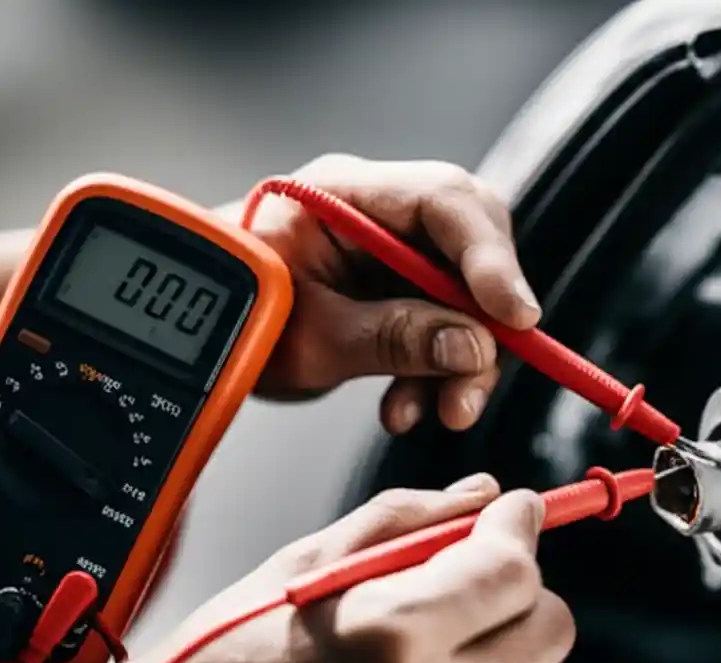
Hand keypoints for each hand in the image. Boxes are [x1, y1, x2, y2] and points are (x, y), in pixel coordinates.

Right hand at [92, 476, 574, 662]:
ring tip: (454, 644)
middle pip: (550, 627)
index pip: (515, 570)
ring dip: (519, 655)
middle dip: (520, 589)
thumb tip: (486, 495)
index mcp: (394, 635)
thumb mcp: (309, 561)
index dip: (518, 528)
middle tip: (473, 578)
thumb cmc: (228, 660)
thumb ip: (411, 520)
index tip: (512, 514)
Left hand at [223, 154, 541, 433]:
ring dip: (465, 359)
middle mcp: (379, 209)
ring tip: (442, 410)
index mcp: (344, 193)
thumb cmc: (240, 322)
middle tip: (478, 377)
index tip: (515, 316)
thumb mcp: (314, 341)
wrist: (205, 342)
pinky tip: (411, 406)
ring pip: (467, 291)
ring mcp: (393, 247)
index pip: (442, 201)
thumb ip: (395, 338)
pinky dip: (440, 370)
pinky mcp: (402, 286)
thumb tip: (473, 347)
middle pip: (470, 243)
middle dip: (485, 318)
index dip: (490, 257)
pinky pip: (447, 320)